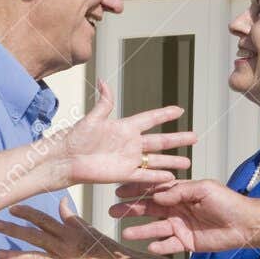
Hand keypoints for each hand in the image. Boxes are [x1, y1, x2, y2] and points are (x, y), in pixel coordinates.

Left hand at [0, 198, 145, 258]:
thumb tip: (62, 202)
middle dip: (14, 230)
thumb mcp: (90, 231)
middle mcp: (64, 246)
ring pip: (35, 258)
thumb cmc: (106, 251)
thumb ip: (72, 219)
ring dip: (15, 256)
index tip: (12, 208)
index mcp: (69, 232)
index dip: (27, 214)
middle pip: (35, 236)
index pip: (45, 219)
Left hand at [51, 82, 194, 186]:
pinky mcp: (123, 174)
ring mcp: (128, 160)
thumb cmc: (75, 137)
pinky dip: (158, 177)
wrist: (65, 159)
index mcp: (124, 127)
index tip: (180, 110)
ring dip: (172, 161)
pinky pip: (144, 176)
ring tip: (188, 162)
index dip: (164, 115)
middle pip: (160, 141)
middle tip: (195, 137)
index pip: (150, 119)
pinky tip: (171, 178)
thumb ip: (104, 103)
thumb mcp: (92, 118)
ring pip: (156, 160)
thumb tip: (103, 80)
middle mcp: (130, 143)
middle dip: (177, 139)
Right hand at [109, 178, 259, 254]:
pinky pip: (169, 246)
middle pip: (148, 210)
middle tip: (112, 212)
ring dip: (140, 231)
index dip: (136, 191)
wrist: (245, 223)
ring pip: (155, 229)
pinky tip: (150, 247)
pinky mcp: (186, 243)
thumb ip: (179, 191)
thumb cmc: (227, 201)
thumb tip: (156, 196)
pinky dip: (159, 246)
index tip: (119, 191)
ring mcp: (180, 227)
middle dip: (130, 210)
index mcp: (179, 194)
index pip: (153, 191)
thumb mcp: (203, 189)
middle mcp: (176, 210)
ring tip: (125, 234)